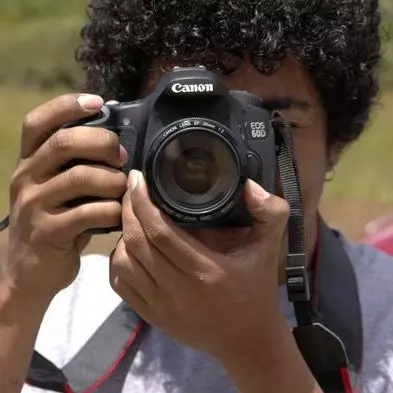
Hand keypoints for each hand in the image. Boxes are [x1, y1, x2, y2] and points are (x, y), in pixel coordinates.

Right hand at [4, 94, 127, 298]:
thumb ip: (78, 165)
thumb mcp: (59, 188)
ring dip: (112, 181)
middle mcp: (26, 177)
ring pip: (81, 177)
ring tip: (122, 190)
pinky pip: (89, 213)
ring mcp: (34, 205)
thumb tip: (117, 139)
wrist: (31, 268)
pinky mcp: (47, 232)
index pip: (39, 122)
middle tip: (121, 157)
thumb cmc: (56, 220)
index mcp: (29, 161)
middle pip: (65, 143)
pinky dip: (112, 211)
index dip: (67, 106)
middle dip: (103, 144)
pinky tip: (118, 215)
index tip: (98, 102)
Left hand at [110, 170, 289, 358]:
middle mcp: (177, 289)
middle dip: (129, 210)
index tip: (138, 179)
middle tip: (132, 189)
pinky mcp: (152, 317)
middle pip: (137, 242)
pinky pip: (122, 285)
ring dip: (122, 235)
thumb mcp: (270, 250)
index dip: (144, 202)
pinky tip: (128, 249)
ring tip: (133, 217)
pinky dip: (119, 262)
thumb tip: (249, 185)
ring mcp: (161, 306)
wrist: (248, 341)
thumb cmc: (257, 291)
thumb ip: (271, 213)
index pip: (160, 230)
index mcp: (204, 269)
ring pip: (124, 263)